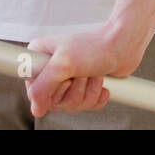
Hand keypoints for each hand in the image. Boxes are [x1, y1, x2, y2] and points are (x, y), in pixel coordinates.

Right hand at [22, 25, 142, 118]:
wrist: (122, 45)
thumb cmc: (94, 47)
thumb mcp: (63, 64)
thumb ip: (42, 87)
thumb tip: (35, 109)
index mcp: (40, 58)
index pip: (32, 90)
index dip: (50, 89)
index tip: (64, 78)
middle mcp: (51, 70)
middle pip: (54, 101)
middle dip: (73, 91)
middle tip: (81, 73)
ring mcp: (67, 80)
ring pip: (71, 105)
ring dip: (87, 92)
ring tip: (92, 74)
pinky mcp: (83, 88)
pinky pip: (85, 106)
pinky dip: (96, 96)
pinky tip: (100, 82)